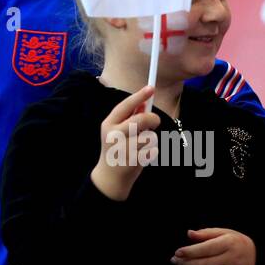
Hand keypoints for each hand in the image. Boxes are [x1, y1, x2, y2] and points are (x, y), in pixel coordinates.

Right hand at [90, 84, 156, 201]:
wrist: (109, 177)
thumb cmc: (116, 149)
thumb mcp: (117, 132)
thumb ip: (129, 118)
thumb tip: (144, 103)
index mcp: (108, 124)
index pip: (125, 106)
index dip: (139, 96)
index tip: (151, 88)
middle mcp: (113, 135)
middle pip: (140, 120)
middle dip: (151, 119)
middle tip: (155, 122)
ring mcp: (123, 148)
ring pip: (148, 136)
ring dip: (151, 139)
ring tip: (143, 145)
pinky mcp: (133, 160)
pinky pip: (152, 150)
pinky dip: (152, 152)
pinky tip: (142, 156)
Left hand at [172, 227, 255, 264]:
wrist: (256, 255)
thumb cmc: (233, 241)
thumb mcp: (222, 232)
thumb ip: (205, 233)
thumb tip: (189, 234)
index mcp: (230, 244)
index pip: (206, 249)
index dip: (189, 251)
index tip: (177, 253)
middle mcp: (233, 260)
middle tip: (175, 262)